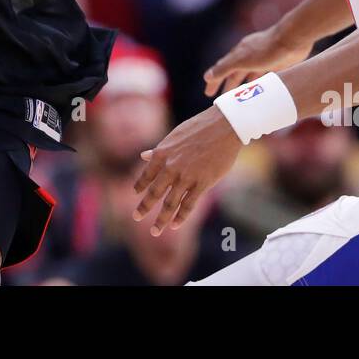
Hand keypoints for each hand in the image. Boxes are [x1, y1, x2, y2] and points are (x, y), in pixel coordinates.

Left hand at [132, 107, 241, 235]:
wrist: (223, 126)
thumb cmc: (199, 127)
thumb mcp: (174, 136)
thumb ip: (159, 150)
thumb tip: (144, 156)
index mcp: (162, 154)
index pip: (146, 175)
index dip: (140, 186)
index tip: (135, 194)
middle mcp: (171, 167)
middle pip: (154, 193)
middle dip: (144, 207)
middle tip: (136, 217)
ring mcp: (186, 177)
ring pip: (170, 203)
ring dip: (161, 219)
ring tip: (155, 231)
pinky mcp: (203, 183)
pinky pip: (189, 204)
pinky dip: (180, 216)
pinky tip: (174, 224)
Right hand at [203, 27, 303, 96]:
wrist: (293, 39)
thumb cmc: (266, 48)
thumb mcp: (242, 60)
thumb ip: (225, 68)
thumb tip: (207, 76)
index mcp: (239, 53)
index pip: (222, 69)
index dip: (215, 81)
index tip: (208, 93)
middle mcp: (249, 56)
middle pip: (236, 74)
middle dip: (229, 86)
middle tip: (223, 101)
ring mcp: (263, 60)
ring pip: (251, 76)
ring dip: (244, 87)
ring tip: (241, 99)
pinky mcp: (277, 63)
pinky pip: (266, 77)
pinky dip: (261, 85)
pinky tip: (262, 91)